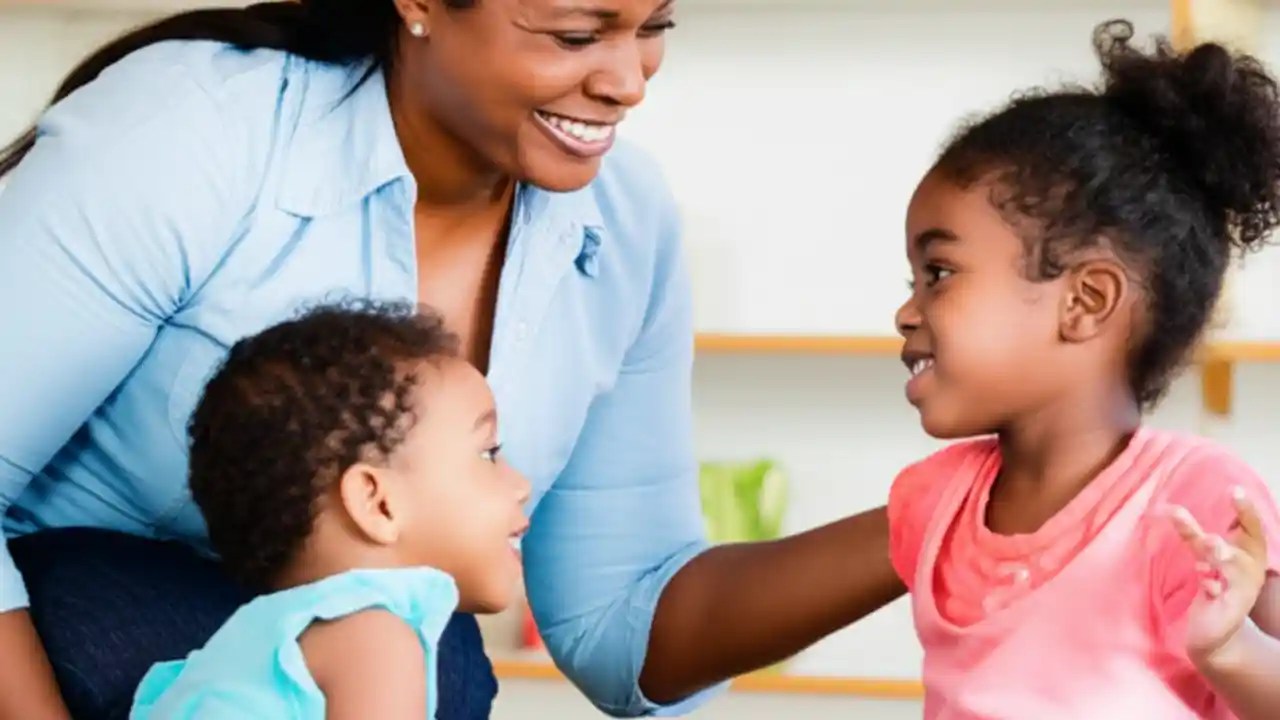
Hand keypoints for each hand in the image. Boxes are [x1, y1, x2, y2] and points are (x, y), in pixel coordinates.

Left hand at [1170, 486, 1267, 667]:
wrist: (1214, 636)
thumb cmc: (1213, 589)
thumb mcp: (1204, 559)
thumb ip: (1193, 536)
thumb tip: (1172, 508)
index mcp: (1247, 556)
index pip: (1253, 529)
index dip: (1246, 510)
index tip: (1235, 489)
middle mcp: (1251, 571)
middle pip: (1254, 543)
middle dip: (1245, 526)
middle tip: (1227, 501)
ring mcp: (1243, 590)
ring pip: (1239, 566)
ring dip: (1224, 553)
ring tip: (1208, 543)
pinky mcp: (1232, 609)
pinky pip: (1225, 594)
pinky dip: (1213, 586)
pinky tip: (1205, 583)